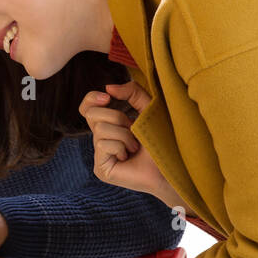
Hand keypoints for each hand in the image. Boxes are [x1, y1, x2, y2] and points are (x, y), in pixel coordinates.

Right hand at [79, 80, 173, 198]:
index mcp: (109, 125)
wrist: (170, 166)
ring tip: (135, 146)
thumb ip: (132, 93)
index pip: (87, 107)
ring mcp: (99, 155)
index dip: (91, 99)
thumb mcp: (148, 108)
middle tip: (132, 129)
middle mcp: (101, 139)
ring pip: (100, 129)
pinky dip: (120, 146)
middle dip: (116, 117)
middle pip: (91, 114)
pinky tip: (128, 157)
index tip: (108, 97)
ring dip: (124, 135)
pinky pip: (102, 145)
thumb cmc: (162, 139)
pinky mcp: (101, 169)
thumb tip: (108, 88)